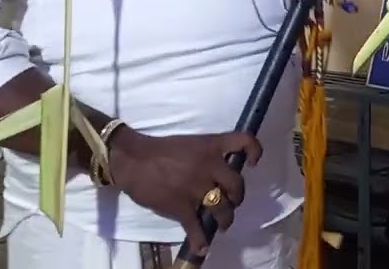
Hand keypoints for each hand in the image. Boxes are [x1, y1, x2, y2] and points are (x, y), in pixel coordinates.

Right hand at [108, 127, 262, 252]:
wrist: (133, 160)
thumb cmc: (160, 150)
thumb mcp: (190, 143)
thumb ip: (208, 153)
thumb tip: (221, 169)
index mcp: (211, 146)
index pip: (244, 141)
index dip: (255, 151)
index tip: (253, 163)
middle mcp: (209, 166)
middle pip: (237, 185)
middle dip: (237, 197)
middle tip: (232, 202)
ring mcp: (196, 188)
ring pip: (223, 208)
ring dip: (226, 219)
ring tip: (223, 223)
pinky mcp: (181, 207)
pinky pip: (196, 227)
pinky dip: (201, 240)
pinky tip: (202, 247)